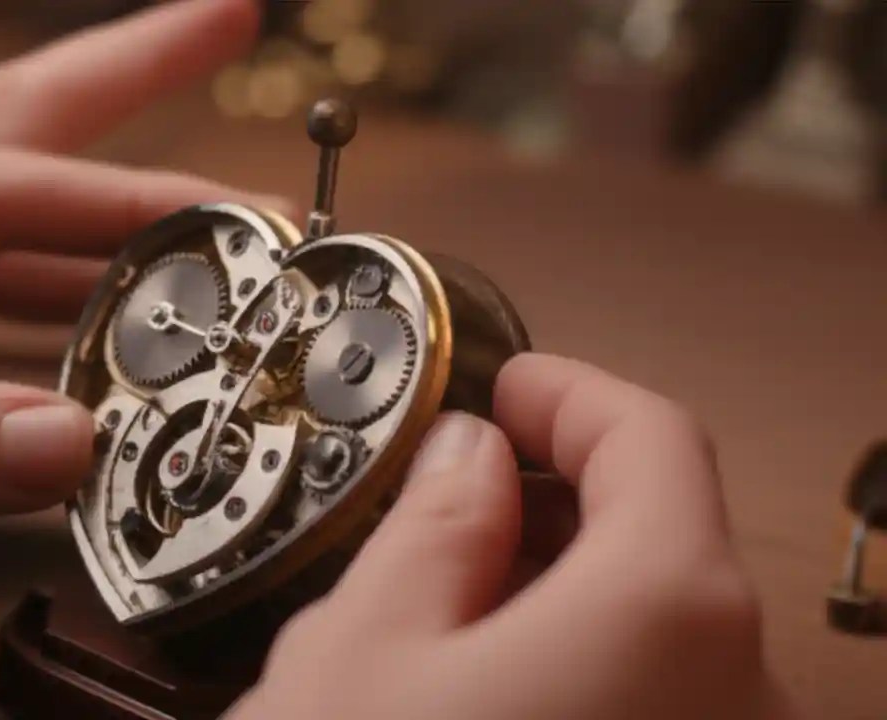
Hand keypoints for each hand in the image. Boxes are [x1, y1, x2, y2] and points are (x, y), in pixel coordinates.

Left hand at [0, 0, 276, 550]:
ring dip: (85, 168)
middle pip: (11, 118)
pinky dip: (23, 266)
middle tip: (222, 15)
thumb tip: (62, 441)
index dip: (140, 202)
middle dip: (123, 66)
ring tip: (170, 166)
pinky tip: (54, 291)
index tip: (242, 218)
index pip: (18, 187)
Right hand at [231, 354, 793, 719]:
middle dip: (553, 488)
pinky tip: (486, 665)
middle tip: (457, 478)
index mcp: (666, 613)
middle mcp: (735, 688)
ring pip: (658, 617)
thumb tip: (465, 457)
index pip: (651, 437)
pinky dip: (580, 650)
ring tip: (451, 580)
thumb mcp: (365, 647)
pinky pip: (653, 686)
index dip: (566, 392)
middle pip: (664, 529)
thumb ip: (431, 526)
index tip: (507, 384)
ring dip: (561, 575)